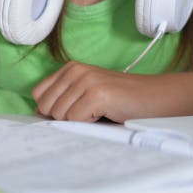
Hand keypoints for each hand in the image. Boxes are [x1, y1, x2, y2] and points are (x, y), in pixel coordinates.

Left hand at [32, 62, 176, 122]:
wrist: (154, 98)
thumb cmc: (121, 100)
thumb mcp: (87, 93)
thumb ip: (63, 99)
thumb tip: (38, 115)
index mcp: (71, 68)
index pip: (38, 94)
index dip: (52, 109)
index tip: (74, 111)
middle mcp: (76, 70)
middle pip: (46, 107)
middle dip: (64, 117)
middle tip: (89, 112)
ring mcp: (86, 80)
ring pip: (59, 116)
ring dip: (79, 121)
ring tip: (99, 112)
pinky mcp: (97, 93)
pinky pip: (75, 120)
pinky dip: (89, 124)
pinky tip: (105, 114)